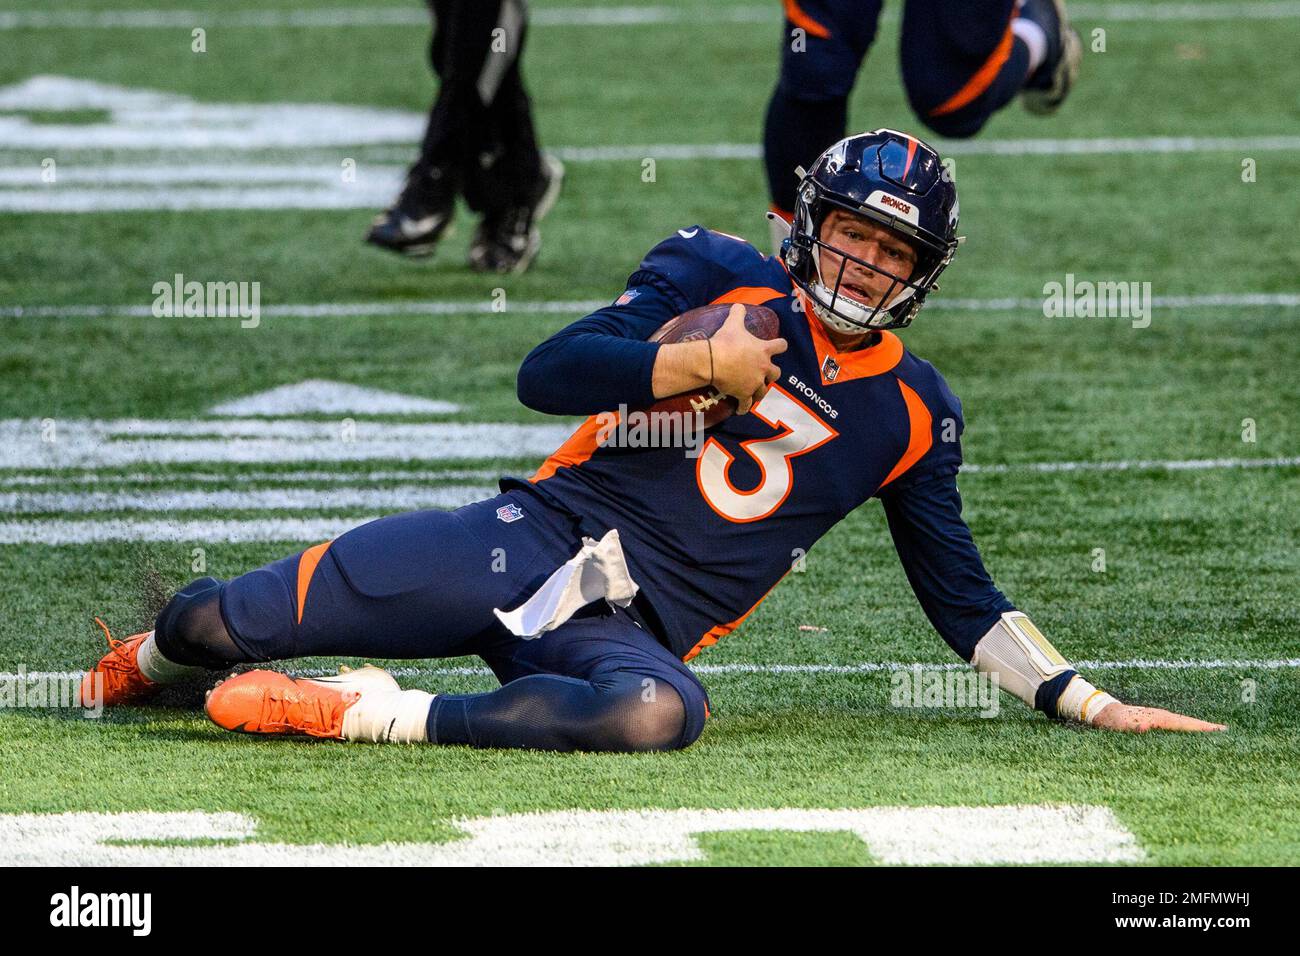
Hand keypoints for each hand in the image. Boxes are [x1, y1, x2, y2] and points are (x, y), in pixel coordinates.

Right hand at [710, 303, 786, 413]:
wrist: (713, 361)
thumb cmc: (725, 342)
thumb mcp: (732, 324)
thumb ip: (738, 314)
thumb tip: (738, 304)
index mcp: (764, 350)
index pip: (781, 346)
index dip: (780, 346)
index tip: (779, 346)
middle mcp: (763, 368)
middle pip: (776, 373)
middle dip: (772, 373)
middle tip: (764, 373)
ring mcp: (755, 383)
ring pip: (763, 391)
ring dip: (760, 391)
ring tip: (754, 392)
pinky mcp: (744, 394)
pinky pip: (747, 405)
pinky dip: (744, 407)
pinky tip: (742, 409)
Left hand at [1091, 701, 1225, 732]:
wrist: (1102, 713)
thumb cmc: (1111, 722)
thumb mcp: (1120, 727)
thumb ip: (1133, 728)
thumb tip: (1144, 727)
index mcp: (1158, 718)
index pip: (1185, 724)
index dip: (1202, 728)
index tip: (1222, 731)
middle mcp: (1162, 716)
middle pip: (1190, 723)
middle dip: (1208, 728)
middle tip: (1229, 734)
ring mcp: (1160, 718)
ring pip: (1185, 724)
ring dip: (1200, 729)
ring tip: (1219, 735)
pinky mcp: (1157, 722)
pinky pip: (1177, 726)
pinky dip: (1189, 729)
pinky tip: (1196, 737)